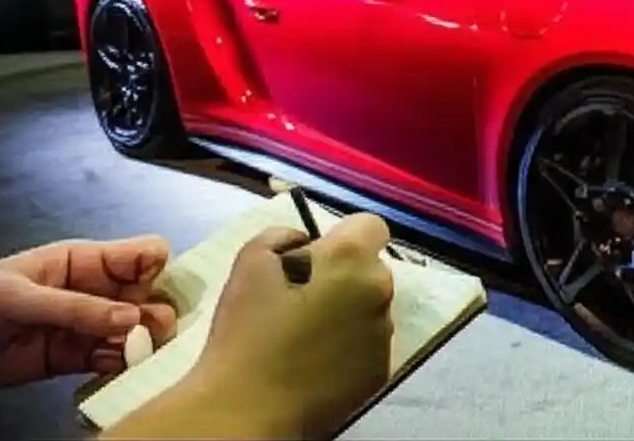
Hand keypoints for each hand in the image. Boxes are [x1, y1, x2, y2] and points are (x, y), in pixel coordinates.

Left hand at [0, 236, 174, 387]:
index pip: (142, 254)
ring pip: (137, 331)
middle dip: (156, 312)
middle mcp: (95, 292)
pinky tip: (115, 368)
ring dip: (142, 343)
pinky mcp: (77, 358)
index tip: (158, 287)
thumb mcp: (20, 296)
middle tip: (149, 331)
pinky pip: (113, 360)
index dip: (158, 267)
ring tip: (132, 353)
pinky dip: (122, 367)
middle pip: (148, 294)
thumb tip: (129, 318)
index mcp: (85, 261)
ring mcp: (88, 326)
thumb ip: (76, 307)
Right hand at [186, 215, 394, 438]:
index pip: (370, 225)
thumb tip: (304, 242)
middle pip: (371, 269)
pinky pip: (371, 343)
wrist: (251, 408)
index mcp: (352, 259)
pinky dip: (352, 346)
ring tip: (309, 335)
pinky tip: (319, 361)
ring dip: (350, 311)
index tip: (318, 257)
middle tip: (305, 298)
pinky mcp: (382, 369)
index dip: (344, 236)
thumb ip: (283, 237)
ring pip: (372, 307)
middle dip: (345, 276)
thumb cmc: (248, 330)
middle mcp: (380, 291)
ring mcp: (385, 333)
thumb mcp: (250, 261)